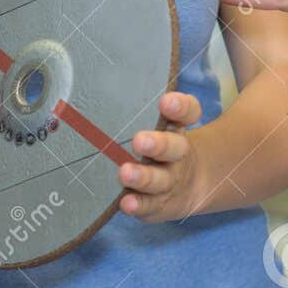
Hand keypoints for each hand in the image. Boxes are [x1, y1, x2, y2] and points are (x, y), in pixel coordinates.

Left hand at [118, 91, 203, 221]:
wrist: (184, 186)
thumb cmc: (158, 146)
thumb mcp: (156, 125)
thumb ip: (135, 108)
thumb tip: (98, 80)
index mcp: (176, 128)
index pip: (188, 113)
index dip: (181, 107)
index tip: (166, 102)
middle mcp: (177, 154)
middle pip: (175, 147)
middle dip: (158, 144)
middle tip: (140, 141)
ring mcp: (169, 181)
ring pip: (160, 180)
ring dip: (143, 177)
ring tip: (126, 172)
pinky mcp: (158, 204)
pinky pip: (150, 206)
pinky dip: (138, 205)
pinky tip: (126, 203)